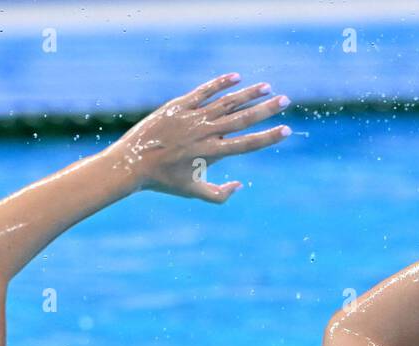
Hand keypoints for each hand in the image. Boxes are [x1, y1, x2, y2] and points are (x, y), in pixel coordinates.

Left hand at [106, 73, 291, 202]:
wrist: (133, 164)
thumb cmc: (163, 181)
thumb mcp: (193, 192)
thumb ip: (220, 195)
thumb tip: (240, 185)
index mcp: (212, 153)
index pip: (248, 144)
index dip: (269, 137)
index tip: (286, 130)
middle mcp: (205, 133)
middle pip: (243, 118)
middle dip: (266, 109)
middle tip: (285, 100)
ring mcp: (192, 117)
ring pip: (227, 102)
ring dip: (249, 94)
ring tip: (267, 87)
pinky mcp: (178, 106)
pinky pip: (204, 91)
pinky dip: (220, 84)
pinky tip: (236, 77)